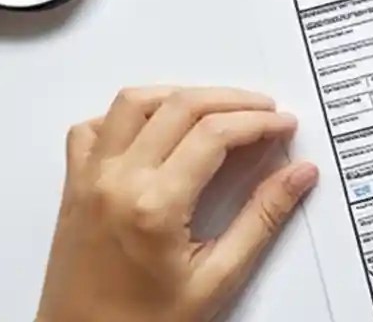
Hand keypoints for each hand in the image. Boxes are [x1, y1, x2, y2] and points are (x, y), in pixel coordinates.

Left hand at [36, 87, 318, 321]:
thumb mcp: (216, 278)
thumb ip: (261, 220)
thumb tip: (298, 175)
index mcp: (154, 206)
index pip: (214, 135)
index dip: (257, 122)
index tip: (282, 126)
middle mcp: (117, 182)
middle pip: (180, 106)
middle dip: (231, 100)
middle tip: (263, 111)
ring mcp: (90, 180)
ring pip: (133, 103)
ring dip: (179, 94)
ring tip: (214, 108)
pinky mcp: (74, 186)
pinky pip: (92, 128)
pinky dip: (125, 117)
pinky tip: (153, 128)